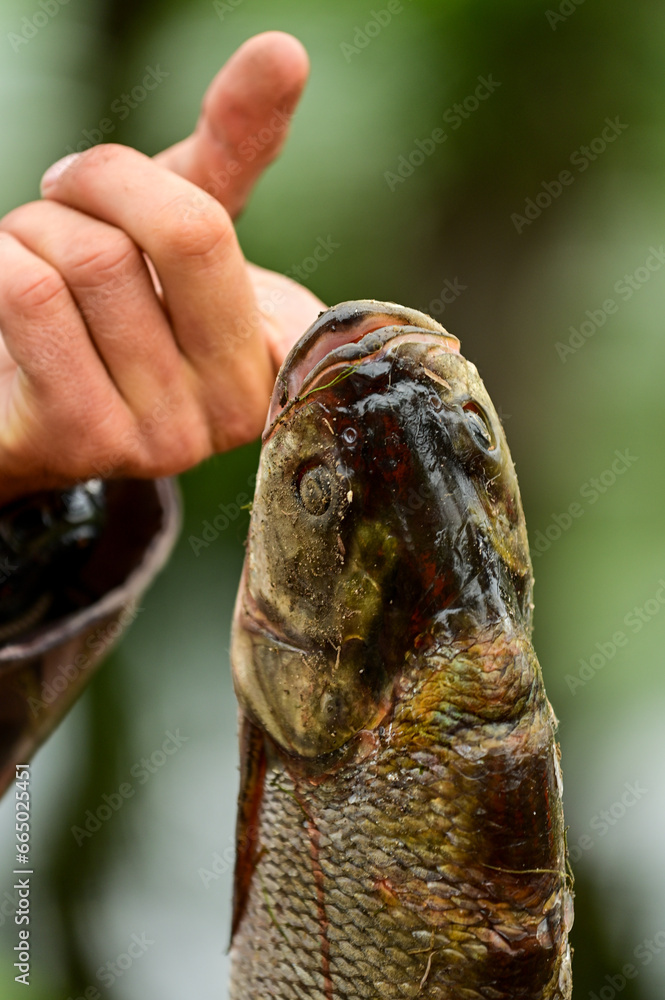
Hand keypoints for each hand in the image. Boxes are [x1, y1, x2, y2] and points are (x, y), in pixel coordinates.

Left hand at [0, 32, 324, 503]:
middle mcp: (236, 408)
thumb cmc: (133, 304)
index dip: (137, 182)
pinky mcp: (91, 445)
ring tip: (39, 253)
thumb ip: (236, 147)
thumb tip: (285, 51)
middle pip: (177, 234)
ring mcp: (168, 438)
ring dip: (39, 229)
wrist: (51, 399)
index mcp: (277, 350)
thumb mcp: (187, 224)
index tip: (97, 180)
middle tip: (63, 192)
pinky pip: (33, 300)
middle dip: (94, 184)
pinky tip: (12, 286)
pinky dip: (2, 264)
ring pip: (93, 263)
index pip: (215, 227)